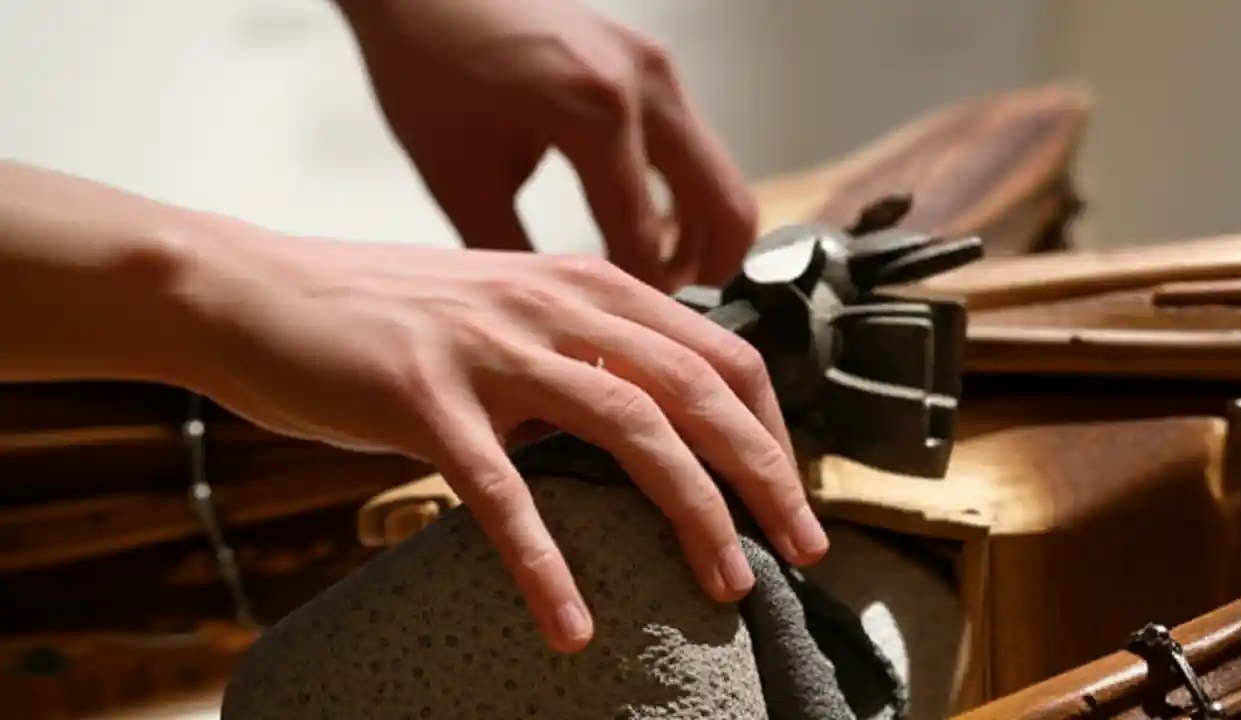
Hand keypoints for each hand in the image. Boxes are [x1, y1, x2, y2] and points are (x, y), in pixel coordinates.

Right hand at [184, 230, 827, 651]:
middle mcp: (552, 304)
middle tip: (803, 550)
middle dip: (764, 476)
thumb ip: (575, 352)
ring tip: (724, 586)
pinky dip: (543, 561)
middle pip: (698, 390)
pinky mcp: (422, 396)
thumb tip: (646, 423)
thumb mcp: (501, 313)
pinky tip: (570, 624)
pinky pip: (502, 490)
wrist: (254, 291)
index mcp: (582, 285)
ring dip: (691, 513)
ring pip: (629, 429)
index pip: (717, 352)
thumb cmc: (380, 315)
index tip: (791, 492)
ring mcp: (490, 347)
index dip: (770, 427)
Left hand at [339, 0, 757, 290]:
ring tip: (659, 278)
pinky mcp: (651, 61)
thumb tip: (553, 323)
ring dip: (700, 232)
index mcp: (595, 114)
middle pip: (723, 204)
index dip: (644, 302)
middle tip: (676, 319)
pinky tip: (641, 222)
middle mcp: (643, 85)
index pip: (645, 236)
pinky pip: (692, 144)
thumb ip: (514, 255)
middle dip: (707, 272)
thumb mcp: (460, 177)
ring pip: (717, 174)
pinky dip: (683, 193)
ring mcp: (655, 67)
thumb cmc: (427, 65)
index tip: (636, 346)